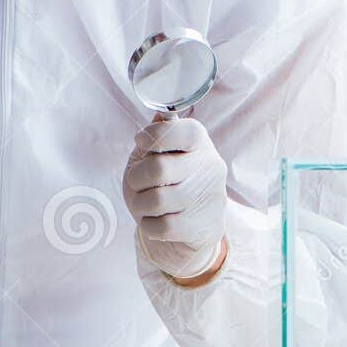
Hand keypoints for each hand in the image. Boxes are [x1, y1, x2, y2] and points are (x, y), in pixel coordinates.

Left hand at [123, 117, 227, 281]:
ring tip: (145, 203)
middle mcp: (210, 166)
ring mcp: (210, 197)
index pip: (183, 132)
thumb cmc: (164, 184)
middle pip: (159, 169)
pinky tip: (156, 221)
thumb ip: (158, 135)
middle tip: (137, 182)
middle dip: (136, 178)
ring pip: (157, 201)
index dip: (155, 136)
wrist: (186, 229)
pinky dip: (149, 226)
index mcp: (199, 142)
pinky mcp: (205, 226)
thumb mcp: (157, 154)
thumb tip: (160, 116)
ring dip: (140, 204)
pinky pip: (162, 227)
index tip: (142, 142)